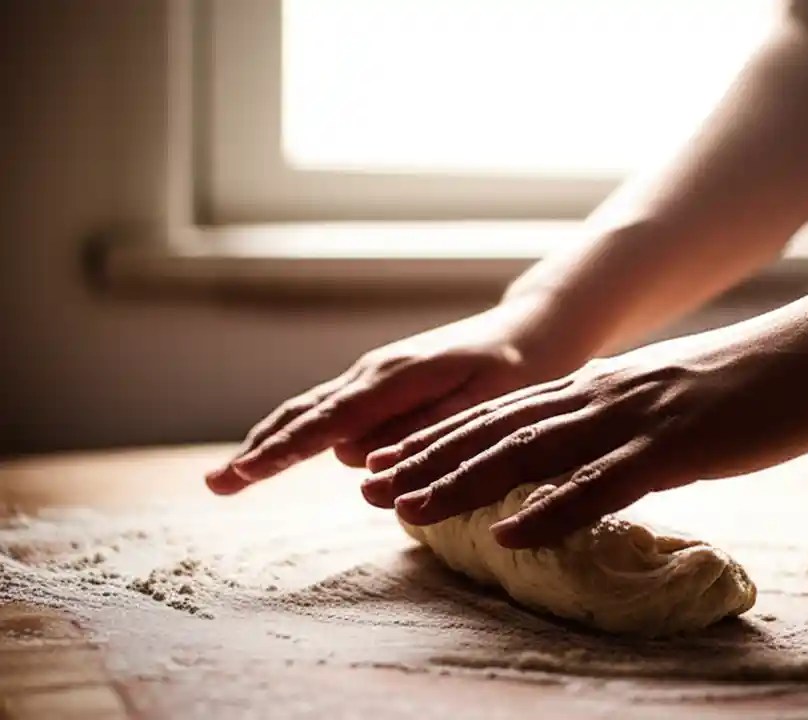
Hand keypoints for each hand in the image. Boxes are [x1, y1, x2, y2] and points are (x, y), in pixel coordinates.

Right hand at [205, 298, 582, 493]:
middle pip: (304, 415)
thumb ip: (425, 431)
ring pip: (310, 411)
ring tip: (230, 478)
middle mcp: (375, 373)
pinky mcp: (382, 384)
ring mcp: (374, 376)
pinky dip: (297, 431)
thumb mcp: (486, 403)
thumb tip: (356, 462)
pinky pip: (330, 410)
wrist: (533, 328)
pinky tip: (273, 452)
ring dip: (272, 442)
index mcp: (397, 378)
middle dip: (261, 449)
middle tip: (216, 486)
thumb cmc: (520, 369)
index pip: (328, 422)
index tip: (246, 473)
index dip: (286, 450)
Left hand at [360, 322, 807, 547]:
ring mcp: (637, 420)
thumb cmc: (754, 381)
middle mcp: (604, 396)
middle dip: (431, 461)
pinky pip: (602, 485)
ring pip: (532, 456)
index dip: (444, 439)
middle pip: (501, 432)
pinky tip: (510, 535)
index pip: (507, 414)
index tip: (395, 463)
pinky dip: (551, 511)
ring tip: (409, 511)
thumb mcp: (673, 397)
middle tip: (372, 488)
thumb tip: (593, 453)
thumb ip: (627, 421)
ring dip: (465, 484)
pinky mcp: (675, 448)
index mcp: (603, 386)